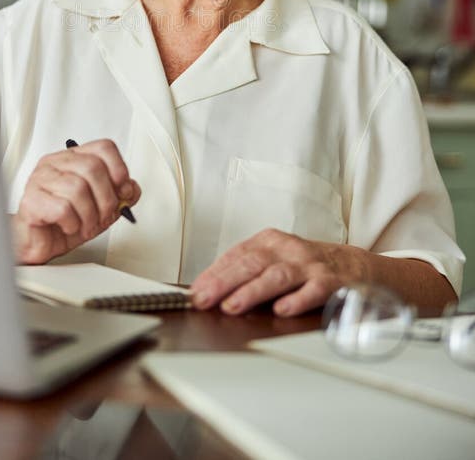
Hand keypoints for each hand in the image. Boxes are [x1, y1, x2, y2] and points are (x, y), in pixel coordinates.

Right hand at [12, 139, 140, 263]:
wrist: (38, 242)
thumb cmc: (65, 221)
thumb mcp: (100, 207)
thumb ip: (119, 196)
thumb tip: (131, 189)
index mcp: (73, 158)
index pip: (103, 147)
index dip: (119, 167)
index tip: (123, 188)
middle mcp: (56, 163)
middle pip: (93, 167)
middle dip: (106, 198)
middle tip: (104, 216)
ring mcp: (40, 179)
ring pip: (78, 188)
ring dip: (89, 215)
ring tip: (86, 225)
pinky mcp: (31, 200)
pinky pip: (62, 208)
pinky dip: (72, 223)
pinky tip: (69, 226)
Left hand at [190, 228, 367, 316]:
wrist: (356, 266)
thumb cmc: (307, 266)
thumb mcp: (275, 259)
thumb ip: (246, 272)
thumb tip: (208, 290)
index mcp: (270, 241)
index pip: (237, 255)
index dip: (214, 273)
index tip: (195, 291)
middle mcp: (288, 250)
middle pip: (252, 264)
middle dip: (224, 282)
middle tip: (204, 299)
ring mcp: (309, 265)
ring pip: (277, 276)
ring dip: (253, 291)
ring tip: (232, 306)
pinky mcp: (331, 283)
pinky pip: (313, 290)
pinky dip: (297, 300)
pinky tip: (282, 310)